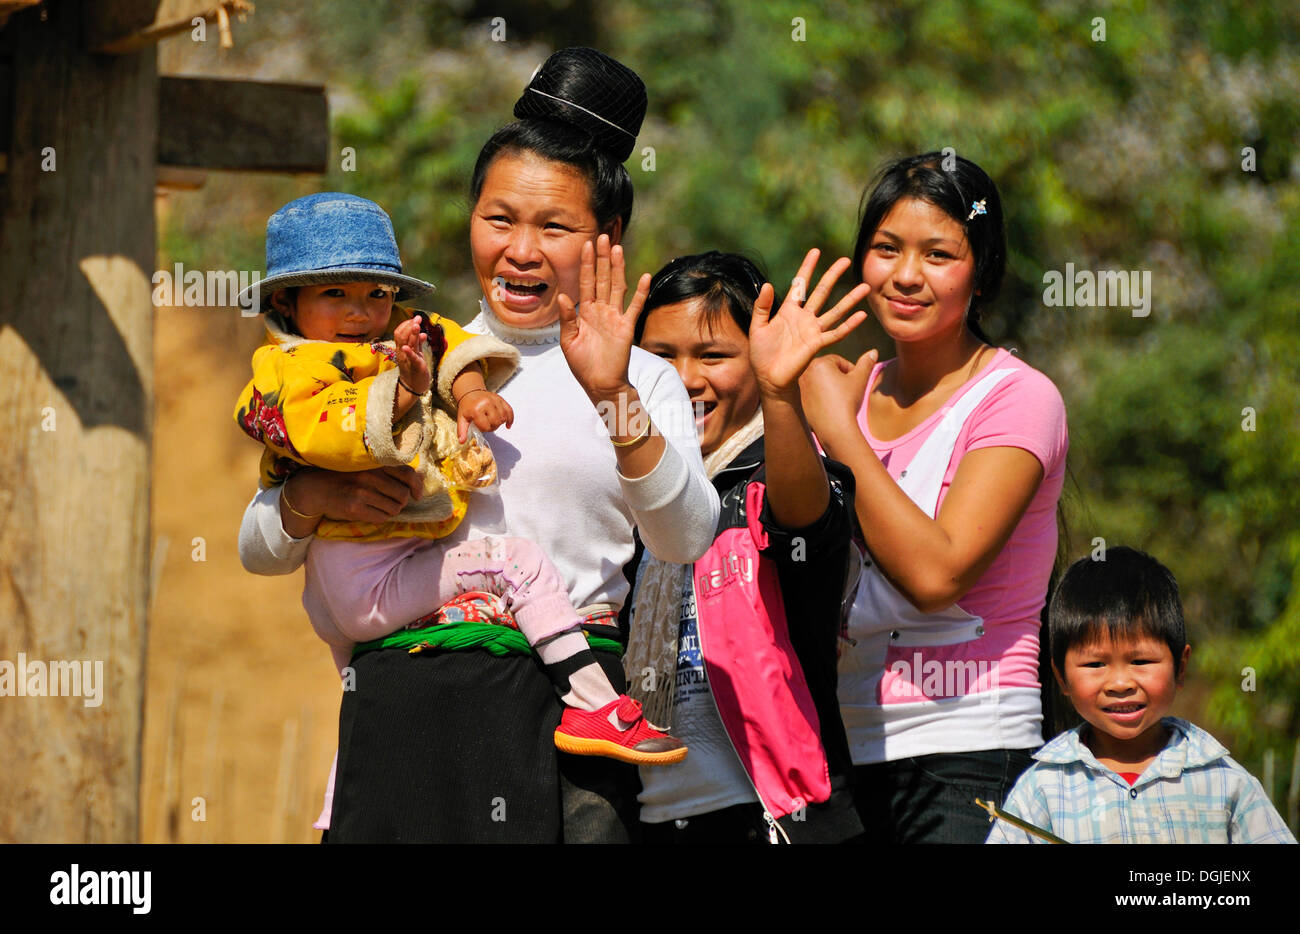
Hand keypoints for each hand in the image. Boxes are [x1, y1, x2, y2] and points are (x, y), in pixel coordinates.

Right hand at [283, 465, 422, 530]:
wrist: (316, 488)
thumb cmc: (346, 477)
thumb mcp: (366, 466)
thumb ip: (389, 470)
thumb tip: (418, 480)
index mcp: (375, 463)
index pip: (407, 474)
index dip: (417, 487)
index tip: (417, 495)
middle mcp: (370, 475)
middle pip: (402, 495)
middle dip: (401, 502)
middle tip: (394, 502)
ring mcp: (362, 492)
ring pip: (394, 508)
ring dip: (391, 510)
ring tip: (381, 506)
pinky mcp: (355, 508)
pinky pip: (381, 518)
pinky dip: (381, 517)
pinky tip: (372, 512)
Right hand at [393, 315, 430, 395]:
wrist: (413, 387)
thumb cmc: (414, 369)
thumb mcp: (416, 354)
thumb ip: (418, 344)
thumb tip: (421, 333)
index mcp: (402, 349)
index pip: (400, 333)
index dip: (406, 325)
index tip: (414, 318)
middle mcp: (402, 353)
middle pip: (402, 336)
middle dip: (410, 326)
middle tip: (418, 318)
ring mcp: (407, 359)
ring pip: (407, 344)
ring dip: (412, 334)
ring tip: (416, 325)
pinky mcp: (415, 366)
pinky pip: (411, 358)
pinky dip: (409, 352)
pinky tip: (408, 347)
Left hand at [456, 389, 513, 442]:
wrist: (471, 393)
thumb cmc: (467, 407)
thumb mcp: (462, 419)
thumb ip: (462, 431)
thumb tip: (462, 442)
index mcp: (476, 409)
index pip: (486, 426)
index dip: (484, 429)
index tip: (480, 426)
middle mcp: (486, 403)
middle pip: (496, 422)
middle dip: (492, 426)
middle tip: (487, 424)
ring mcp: (494, 400)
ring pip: (503, 417)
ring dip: (500, 422)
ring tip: (493, 422)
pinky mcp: (500, 398)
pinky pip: (509, 410)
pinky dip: (510, 419)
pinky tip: (508, 425)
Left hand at [557, 235, 651, 405]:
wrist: (600, 384)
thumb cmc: (583, 365)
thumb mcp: (568, 341)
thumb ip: (567, 318)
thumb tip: (563, 296)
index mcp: (585, 313)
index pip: (585, 283)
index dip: (585, 264)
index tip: (585, 244)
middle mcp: (601, 311)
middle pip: (602, 278)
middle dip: (601, 258)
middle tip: (602, 236)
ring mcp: (615, 317)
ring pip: (616, 286)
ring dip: (617, 267)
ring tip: (617, 248)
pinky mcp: (627, 327)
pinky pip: (634, 306)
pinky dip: (640, 292)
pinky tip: (644, 276)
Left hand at [748, 249, 869, 396]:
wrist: (769, 378)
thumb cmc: (762, 354)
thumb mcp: (757, 327)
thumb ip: (762, 306)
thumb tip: (767, 284)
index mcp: (788, 310)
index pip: (800, 285)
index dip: (807, 268)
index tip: (815, 251)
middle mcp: (804, 318)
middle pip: (822, 292)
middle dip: (833, 276)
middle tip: (845, 260)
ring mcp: (813, 330)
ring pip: (835, 311)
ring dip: (850, 299)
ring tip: (864, 287)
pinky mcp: (817, 344)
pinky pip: (836, 333)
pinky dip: (849, 325)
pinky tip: (861, 316)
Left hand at [798, 350, 878, 451]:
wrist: (834, 428)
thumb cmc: (848, 401)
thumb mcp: (860, 379)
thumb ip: (866, 363)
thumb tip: (873, 351)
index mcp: (818, 363)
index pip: (838, 361)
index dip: (851, 372)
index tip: (854, 384)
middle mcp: (805, 372)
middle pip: (828, 370)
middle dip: (840, 378)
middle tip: (847, 392)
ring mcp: (801, 386)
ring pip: (822, 381)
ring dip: (832, 386)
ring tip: (840, 399)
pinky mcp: (800, 399)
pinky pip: (815, 393)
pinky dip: (824, 396)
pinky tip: (831, 406)